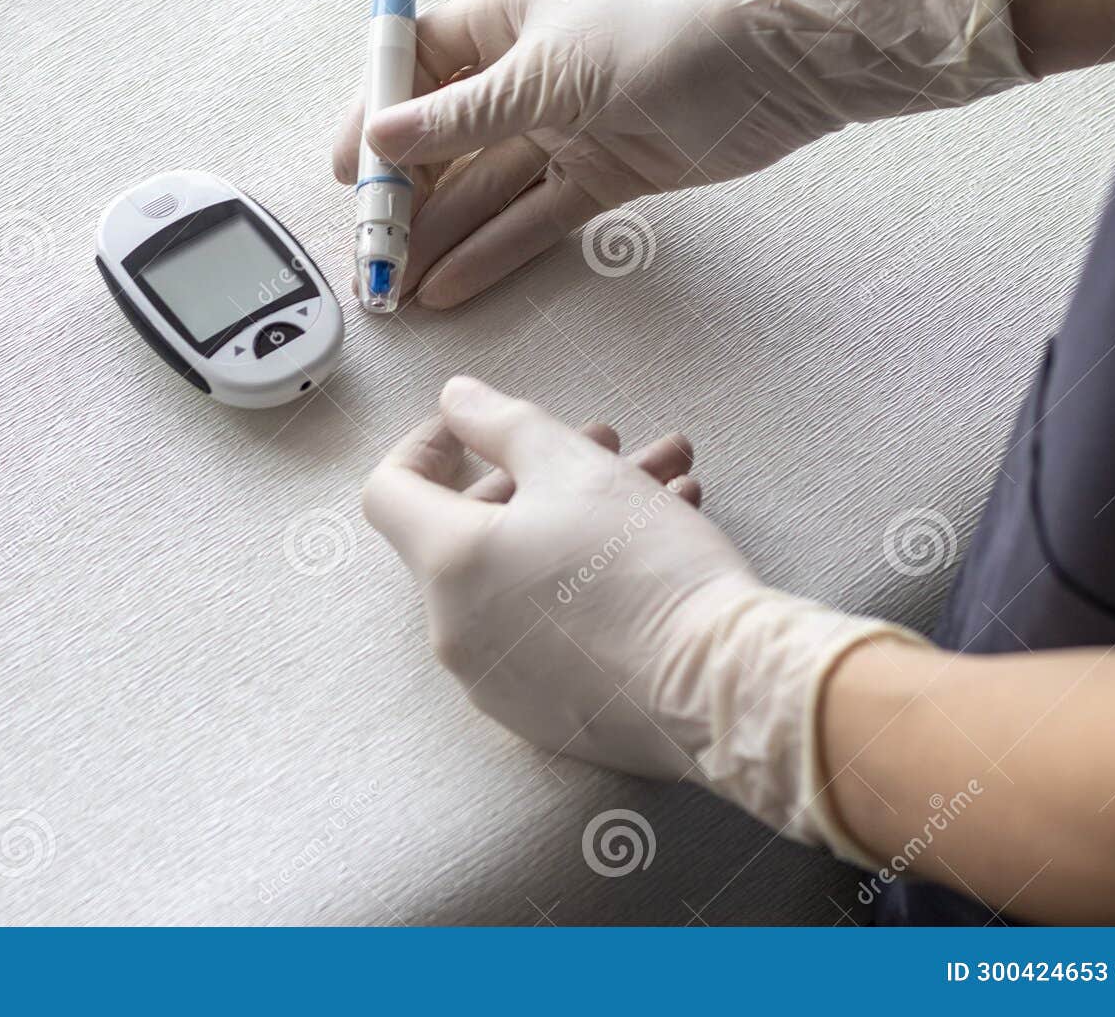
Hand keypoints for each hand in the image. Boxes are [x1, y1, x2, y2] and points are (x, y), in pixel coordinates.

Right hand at [333, 0, 1029, 308]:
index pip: (417, 67)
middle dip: (406, 196)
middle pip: (446, 139)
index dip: (375, 117)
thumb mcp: (544, 75)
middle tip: (372, 252)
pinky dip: (494, 252)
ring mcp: (564, 127)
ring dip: (442, 235)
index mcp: (507, 19)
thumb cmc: (660, 37)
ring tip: (398, 288)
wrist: (773, 66)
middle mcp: (528, 73)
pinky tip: (451, 286)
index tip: (347, 173)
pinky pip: (533, 218)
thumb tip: (382, 136)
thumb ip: (462, 117)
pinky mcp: (601, 175)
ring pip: (486, 188)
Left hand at [363, 377, 926, 855]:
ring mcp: (499, 680)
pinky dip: (585, 581)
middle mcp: (457, 631)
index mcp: (449, 565)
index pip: (390, 491)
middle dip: (540, 473)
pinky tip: (662, 542)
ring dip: (579, 519)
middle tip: (606, 442)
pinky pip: (547, 629)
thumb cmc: (648, 569)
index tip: (474, 427)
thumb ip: (502, 423)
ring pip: (522, 575)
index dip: (426, 445)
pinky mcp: (547, 712)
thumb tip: (455, 401)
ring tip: (663, 482)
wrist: (724, 686)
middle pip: (474, 530)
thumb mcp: (576, 469)